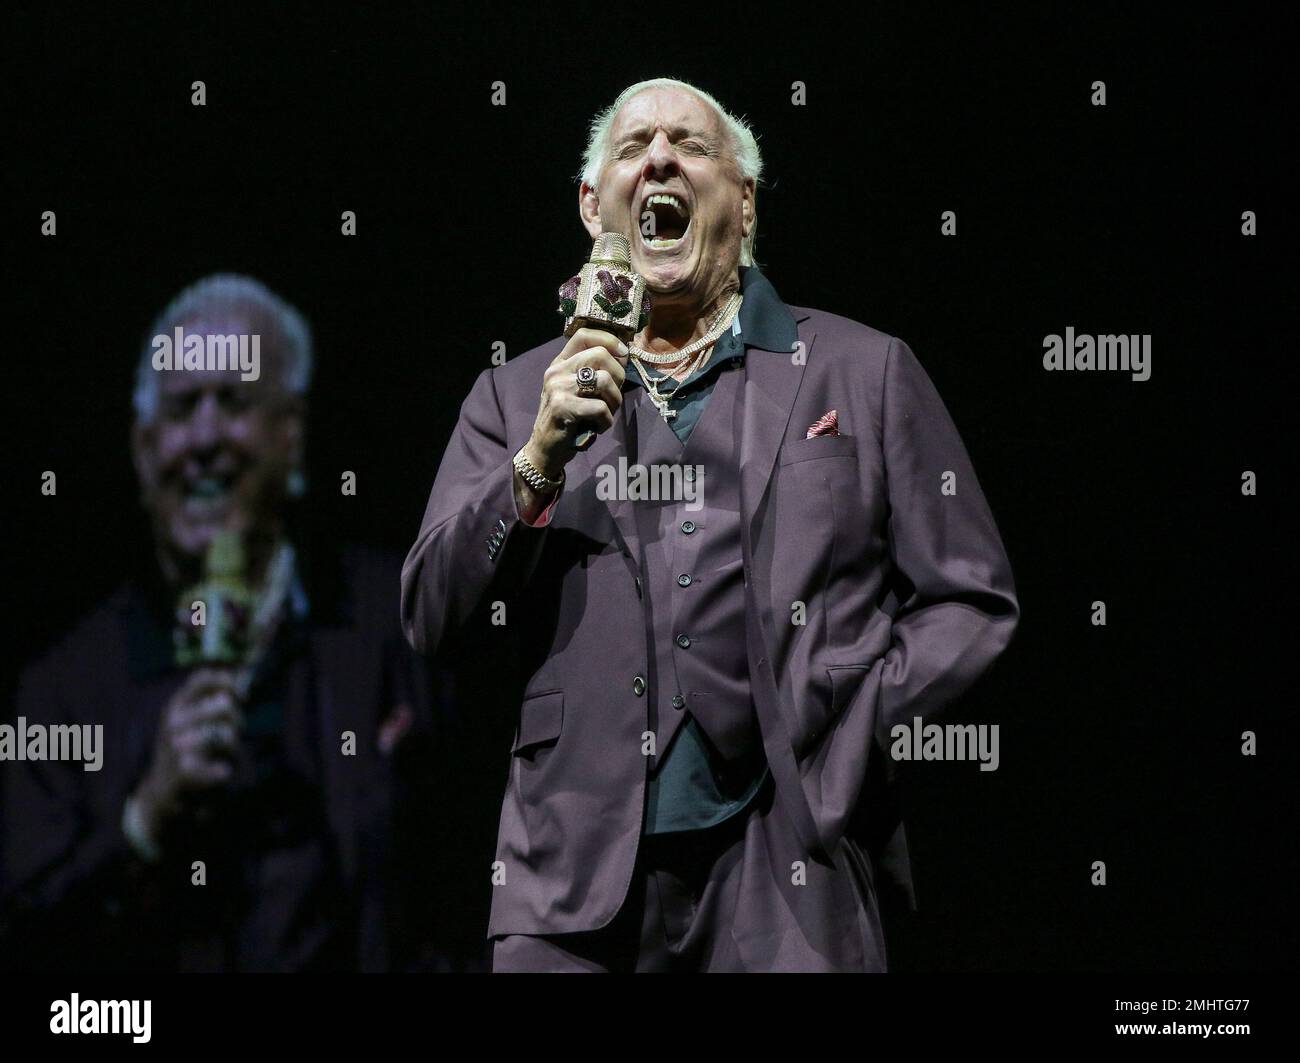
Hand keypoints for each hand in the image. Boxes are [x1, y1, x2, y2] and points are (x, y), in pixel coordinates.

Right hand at [131, 668, 244, 846]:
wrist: (161, 793)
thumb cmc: (183, 750)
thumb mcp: (188, 720)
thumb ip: (209, 699)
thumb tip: (241, 674)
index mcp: (175, 706)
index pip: (202, 680)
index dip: (227, 681)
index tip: (241, 694)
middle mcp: (174, 722)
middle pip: (225, 706)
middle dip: (237, 719)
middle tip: (234, 731)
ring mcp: (177, 747)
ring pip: (227, 735)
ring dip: (233, 746)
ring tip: (224, 754)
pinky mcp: (183, 772)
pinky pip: (221, 767)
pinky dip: (223, 771)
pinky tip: (219, 773)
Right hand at [523, 328, 627, 478]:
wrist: (545, 449)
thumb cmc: (568, 420)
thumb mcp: (575, 390)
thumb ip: (592, 372)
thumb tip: (623, 356)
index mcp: (561, 363)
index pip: (584, 335)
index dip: (609, 340)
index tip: (623, 354)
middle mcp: (557, 371)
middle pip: (600, 354)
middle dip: (618, 375)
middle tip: (614, 396)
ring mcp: (558, 388)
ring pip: (604, 379)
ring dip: (614, 401)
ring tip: (605, 414)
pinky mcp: (562, 407)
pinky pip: (600, 407)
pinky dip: (606, 421)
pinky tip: (597, 427)